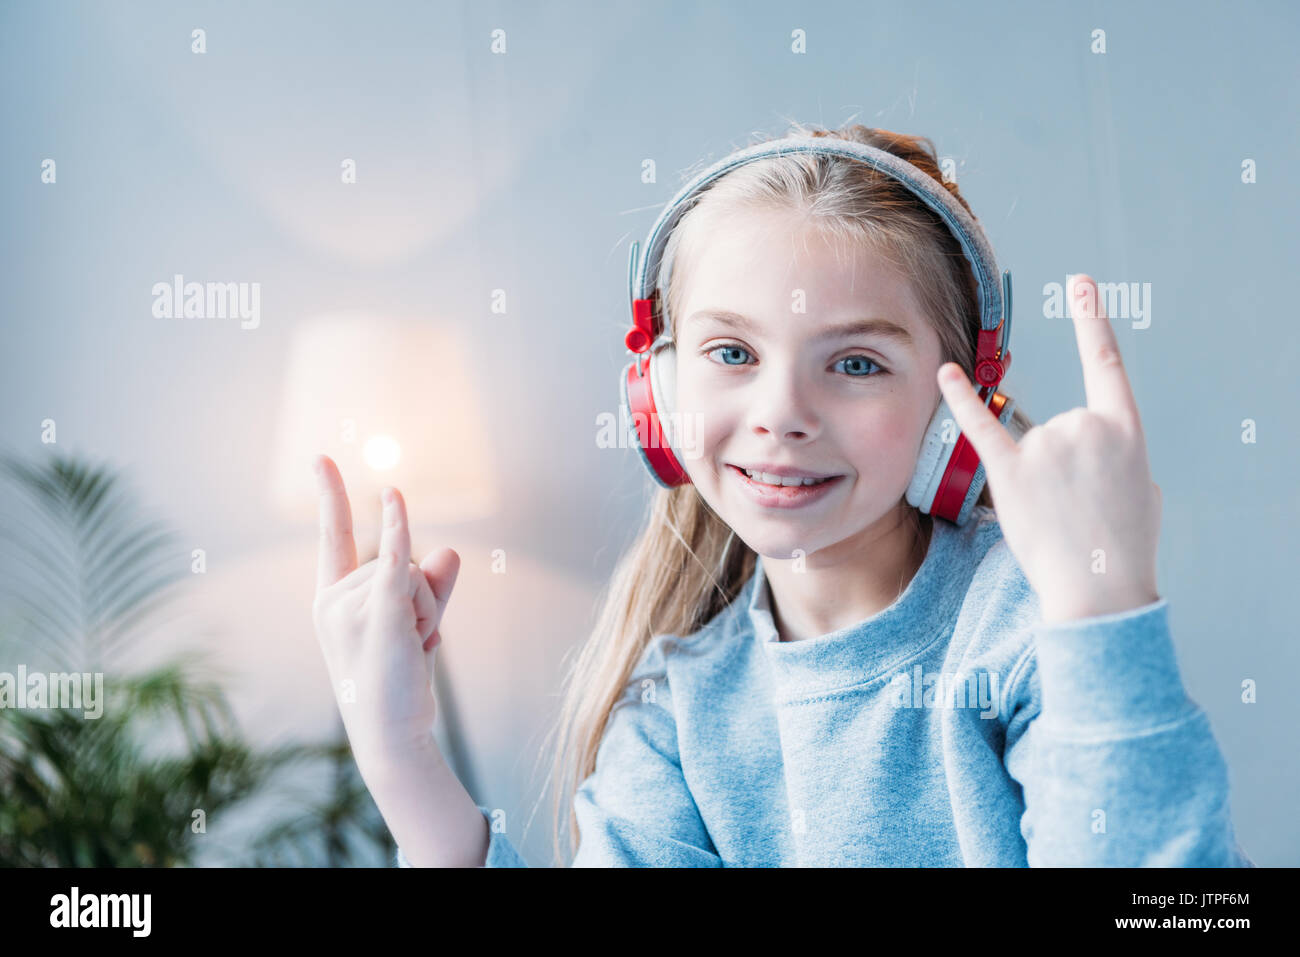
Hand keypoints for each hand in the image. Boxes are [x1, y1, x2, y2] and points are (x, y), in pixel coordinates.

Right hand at [312, 454, 461, 771]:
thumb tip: (449, 550)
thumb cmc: (401, 683)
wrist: (394, 734)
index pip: (333, 537)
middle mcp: (332, 599)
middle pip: (398, 562)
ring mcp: (349, 607)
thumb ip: (430, 586)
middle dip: (421, 601)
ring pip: (412, 574)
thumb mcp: (417, 626)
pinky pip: (394, 560)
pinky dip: (397, 527)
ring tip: (411, 649)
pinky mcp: (376, 614)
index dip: (331, 496)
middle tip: (410, 645)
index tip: (321, 456)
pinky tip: (392, 495)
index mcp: (332, 599)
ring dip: (427, 611)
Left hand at [936, 274, 1161, 623]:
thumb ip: (1117, 453)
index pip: (1104, 361)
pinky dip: (960, 400)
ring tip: (1060, 518)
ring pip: (1031, 447)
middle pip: (1061, 428)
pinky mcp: (1009, 470)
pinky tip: (945, 374)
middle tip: (1081, 508)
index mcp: (1125, 428)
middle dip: (1067, 469)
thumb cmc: (1125, 545)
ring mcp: (1045, 446)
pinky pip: (980, 426)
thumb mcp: (1143, 488)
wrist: (1100, 589)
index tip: (1078, 284)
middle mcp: (1083, 425)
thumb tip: (1092, 449)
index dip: (1090, 319)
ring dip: (1042, 482)